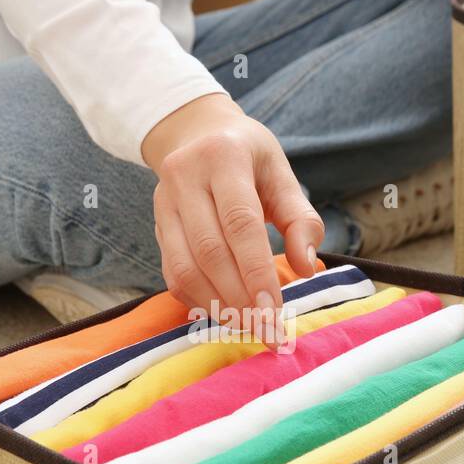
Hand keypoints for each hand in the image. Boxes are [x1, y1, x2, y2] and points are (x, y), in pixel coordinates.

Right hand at [142, 93, 323, 345]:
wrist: (195, 133)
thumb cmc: (248, 156)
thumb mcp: (280, 173)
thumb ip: (300, 218)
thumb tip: (306, 267)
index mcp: (223, 158)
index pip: (240, 223)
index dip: (256, 271)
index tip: (274, 310)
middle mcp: (184, 178)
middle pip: (210, 251)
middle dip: (239, 298)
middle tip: (265, 329)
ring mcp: (164, 203)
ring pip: (185, 268)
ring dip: (217, 305)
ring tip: (247, 326)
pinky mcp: (156, 226)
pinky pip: (172, 273)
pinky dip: (198, 299)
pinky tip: (224, 312)